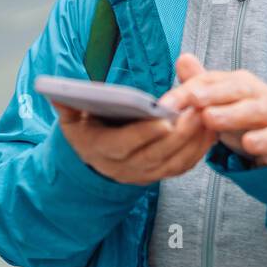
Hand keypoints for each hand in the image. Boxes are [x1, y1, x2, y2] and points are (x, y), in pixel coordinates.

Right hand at [51, 98, 218, 185]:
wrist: (94, 162)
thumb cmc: (86, 132)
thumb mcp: (71, 120)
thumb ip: (66, 105)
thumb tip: (56, 92)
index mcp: (102, 151)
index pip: (126, 144)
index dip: (145, 133)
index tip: (164, 118)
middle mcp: (125, 168)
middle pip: (156, 154)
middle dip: (179, 134)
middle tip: (197, 111)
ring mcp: (146, 174)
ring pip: (174, 162)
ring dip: (194, 140)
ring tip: (208, 115)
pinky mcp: (161, 174)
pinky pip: (184, 166)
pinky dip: (200, 149)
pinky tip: (210, 129)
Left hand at [157, 53, 266, 166]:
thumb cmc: (242, 113)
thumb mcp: (219, 99)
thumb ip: (200, 83)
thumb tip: (182, 59)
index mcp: (236, 82)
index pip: (210, 81)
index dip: (188, 91)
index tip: (166, 104)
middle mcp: (255, 93)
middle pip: (235, 89)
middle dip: (212, 94)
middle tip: (192, 100)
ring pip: (254, 110)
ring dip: (232, 114)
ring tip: (210, 119)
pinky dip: (263, 140)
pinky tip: (249, 143)